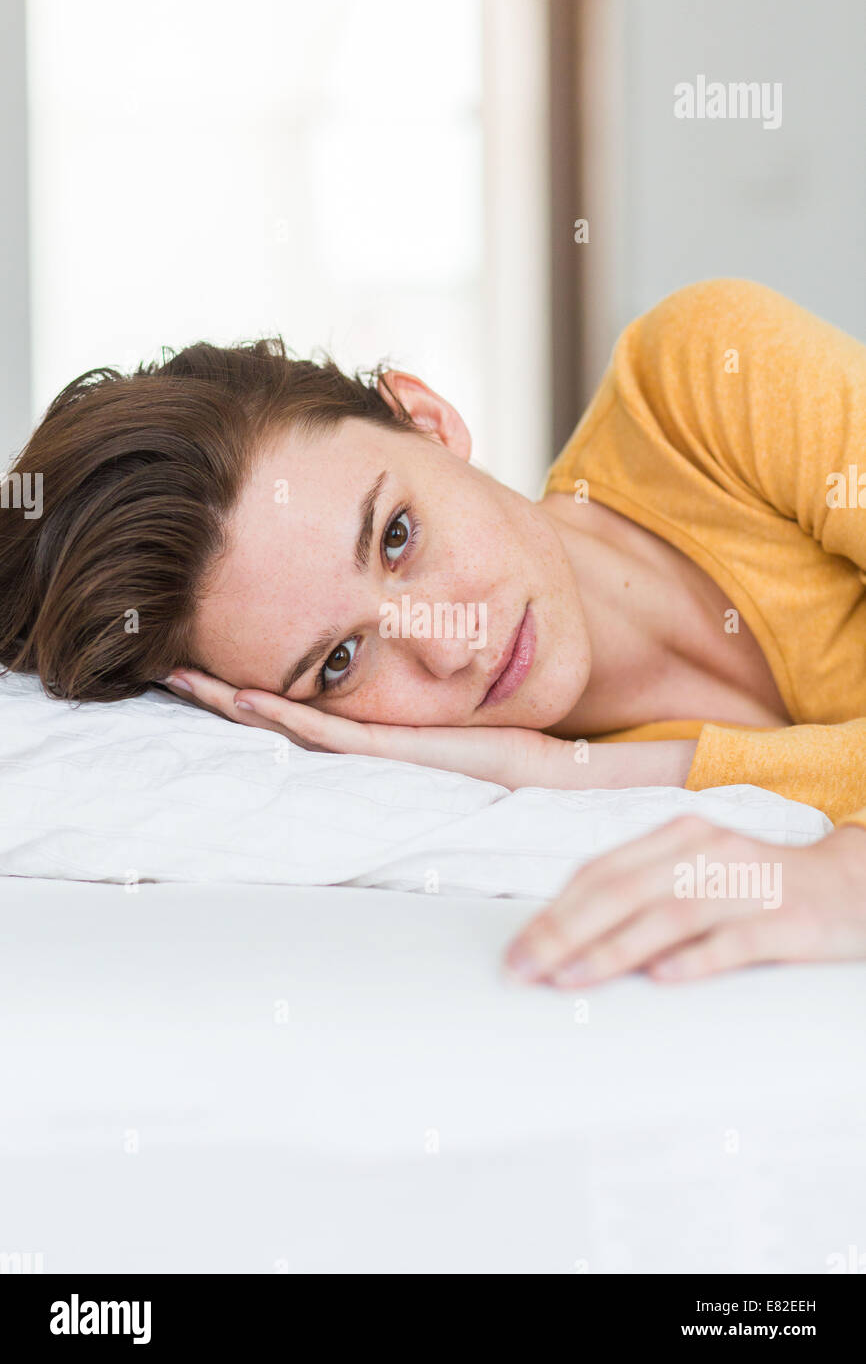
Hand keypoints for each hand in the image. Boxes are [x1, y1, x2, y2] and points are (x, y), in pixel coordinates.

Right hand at [161, 667, 562, 790]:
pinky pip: (338, 733)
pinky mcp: (408, 750)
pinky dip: (291, 717)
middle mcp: (380, 736)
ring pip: (299, 724)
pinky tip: (249, 697)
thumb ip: (453, 647)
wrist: (576, 766)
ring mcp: (390, 745)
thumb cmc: (535, 723)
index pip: (314, 697)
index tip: (211, 648)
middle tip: (171, 662)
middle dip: (228, 688)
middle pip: (289, 712)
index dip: (258, 676)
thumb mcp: (482, 675)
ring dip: (241, 703)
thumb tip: (439, 612)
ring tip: (185, 677)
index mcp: (390, 722)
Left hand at [503, 813, 865, 986]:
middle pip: (621, 892)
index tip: (517, 951)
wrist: (854, 885)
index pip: (600, 872)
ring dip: (612, 949)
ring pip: (667, 915)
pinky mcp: (786, 920)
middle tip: (525, 971)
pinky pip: (734, 941)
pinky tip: (661, 979)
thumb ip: (643, 893)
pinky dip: (694, 960)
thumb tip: (568, 934)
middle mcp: (708, 852)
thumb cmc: (758, 886)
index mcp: (678, 837)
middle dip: (564, 933)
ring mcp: (748, 885)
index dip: (553, 912)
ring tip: (571, 979)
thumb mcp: (697, 873)